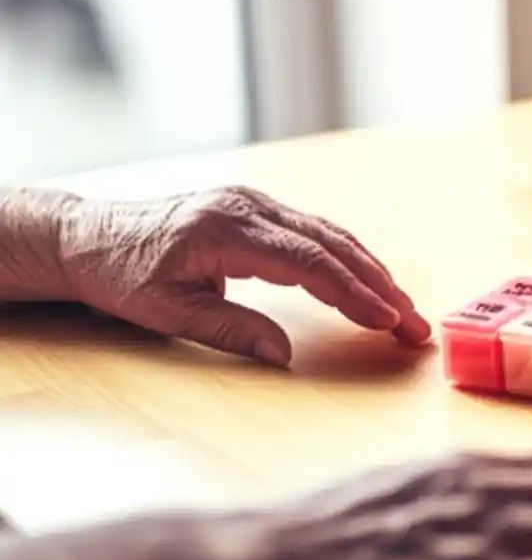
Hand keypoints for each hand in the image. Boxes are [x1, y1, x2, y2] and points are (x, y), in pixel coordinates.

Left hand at [57, 185, 430, 365]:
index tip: (387, 320)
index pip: (308, 263)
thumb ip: (230, 331)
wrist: (89, 236)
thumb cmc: (122, 275)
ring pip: (331, 235)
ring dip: (372, 272)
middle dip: (379, 286)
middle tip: (415, 324)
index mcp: (227, 229)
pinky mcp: (259, 209)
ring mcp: (257, 203)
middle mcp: (249, 207)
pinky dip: (349, 258)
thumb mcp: (167, 313)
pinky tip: (371, 281)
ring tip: (404, 309)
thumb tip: (285, 356)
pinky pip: (317, 231)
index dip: (352, 293)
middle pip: (332, 245)